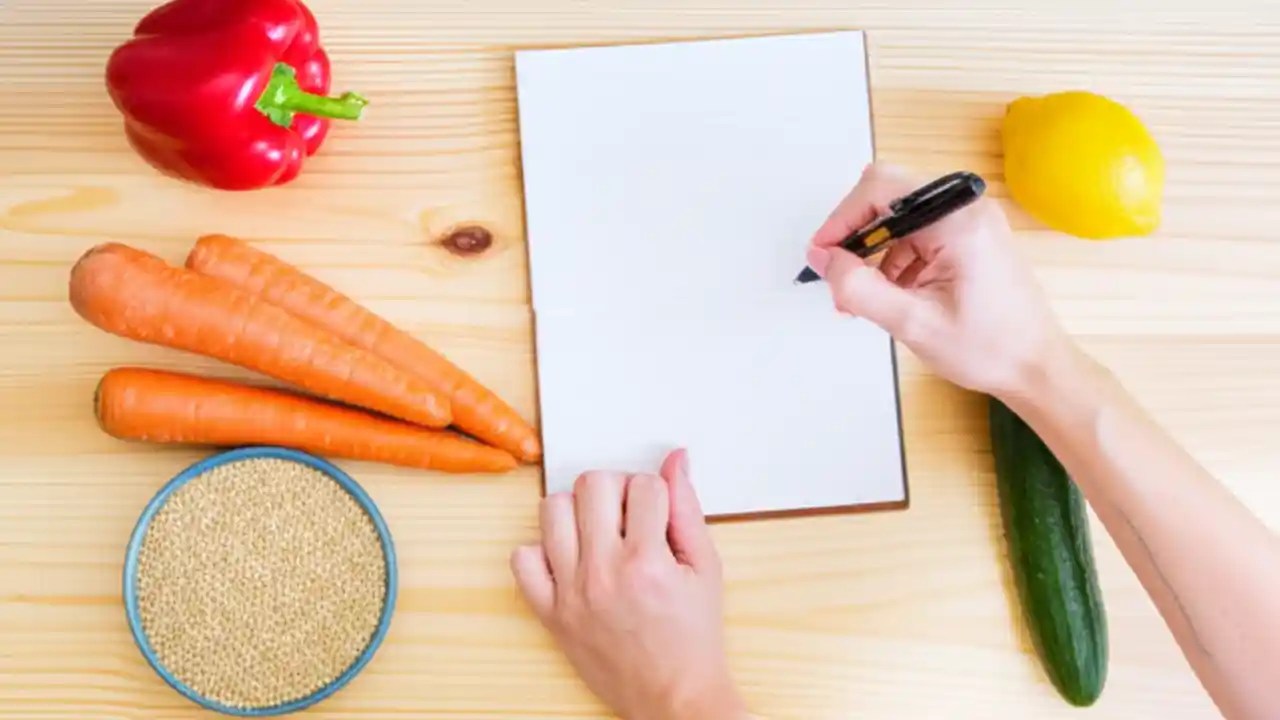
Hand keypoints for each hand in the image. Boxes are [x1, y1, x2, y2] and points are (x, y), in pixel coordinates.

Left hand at [510, 450, 746, 719]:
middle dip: (615, 489)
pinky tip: (570, 559)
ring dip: (577, 511)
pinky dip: (542, 552)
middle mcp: (603, 573)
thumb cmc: (693, 639)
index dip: (655, 491)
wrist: (673, 698)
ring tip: (598, 532)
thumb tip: (675, 460)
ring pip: (551, 510)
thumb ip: (687, 509)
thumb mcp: (706, 569)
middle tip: (628, 514)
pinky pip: (522, 560)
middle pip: (591, 485)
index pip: (643, 485)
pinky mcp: (550, 613)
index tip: (658, 512)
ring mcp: (571, 593)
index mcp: (648, 562)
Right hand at [805, 162, 1070, 396]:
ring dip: (874, 254)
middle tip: (840, 280)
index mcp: (958, 221)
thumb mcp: (912, 323)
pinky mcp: (969, 236)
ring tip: (865, 299)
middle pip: (888, 198)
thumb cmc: (990, 348)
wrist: (1035, 366)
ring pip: (899, 219)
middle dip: (856, 238)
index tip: (823, 254)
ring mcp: (970, 220)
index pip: (881, 189)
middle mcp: (967, 209)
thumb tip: (823, 260)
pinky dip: (894, 260)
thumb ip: (859, 288)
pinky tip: (892, 295)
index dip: (842, 218)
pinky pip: (917, 233)